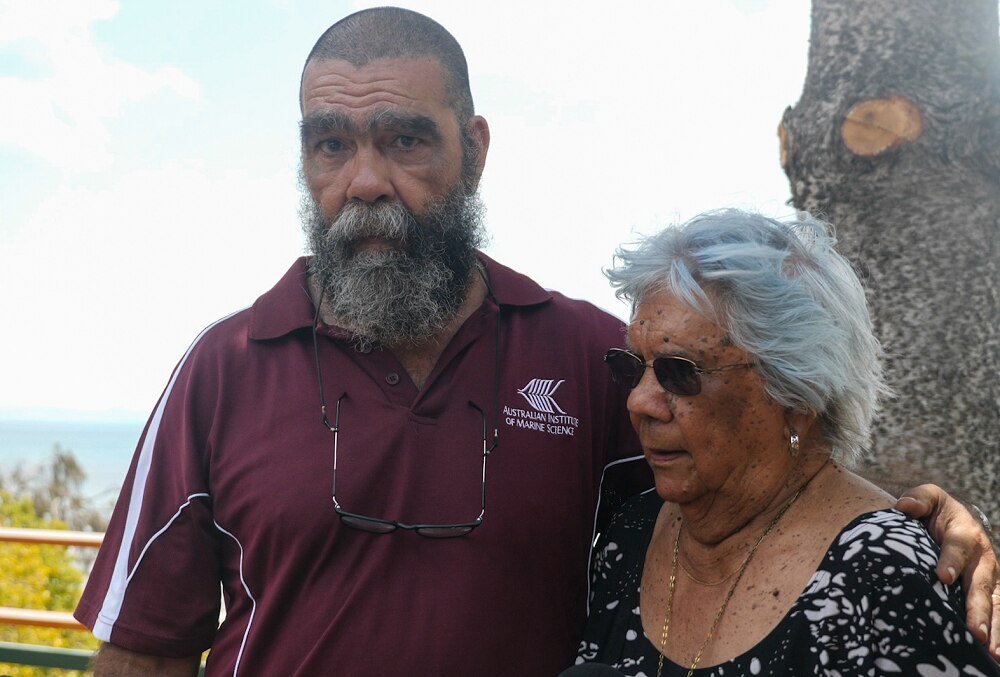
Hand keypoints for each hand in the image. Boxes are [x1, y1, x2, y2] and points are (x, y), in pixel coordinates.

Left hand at [896, 484, 999, 657]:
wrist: (956, 520)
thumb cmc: (937, 512)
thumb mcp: (930, 498)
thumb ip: (919, 498)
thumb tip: (905, 506)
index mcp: (965, 533)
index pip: (957, 547)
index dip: (950, 561)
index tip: (942, 577)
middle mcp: (982, 558)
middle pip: (979, 584)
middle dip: (976, 607)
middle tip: (973, 630)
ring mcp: (989, 578)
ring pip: (994, 604)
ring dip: (992, 626)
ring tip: (987, 649)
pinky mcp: (991, 593)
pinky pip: (998, 614)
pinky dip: (998, 633)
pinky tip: (992, 656)